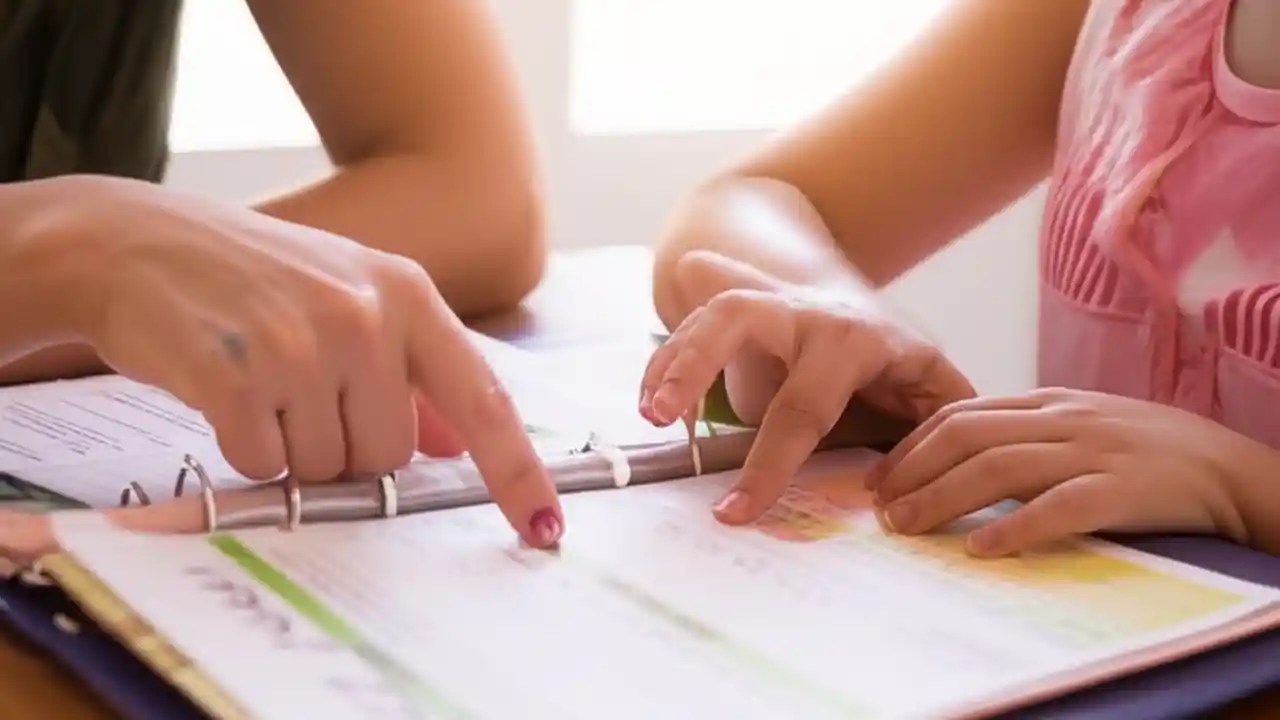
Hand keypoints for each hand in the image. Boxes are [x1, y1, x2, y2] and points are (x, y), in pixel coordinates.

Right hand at [43, 176, 561, 545]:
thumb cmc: (251, 277)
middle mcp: (365, 316)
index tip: (544, 525)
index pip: (482, 399)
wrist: (132, 242)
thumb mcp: (345, 295)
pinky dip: (243, 446)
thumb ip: (407, 369)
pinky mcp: (237, 377)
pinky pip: (264, 465)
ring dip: (292, 446)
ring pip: (326, 466)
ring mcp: (302, 345)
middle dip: (347, 447)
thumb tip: (449, 445)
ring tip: (258, 379)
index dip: (516, 471)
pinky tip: (224, 390)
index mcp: (407, 294)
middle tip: (300, 393)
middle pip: (390, 455)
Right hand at [640, 251, 973, 524]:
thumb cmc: (902, 371)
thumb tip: (924, 486)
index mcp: (855, 343)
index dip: (769, 463)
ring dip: (669, 360)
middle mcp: (805, 314)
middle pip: (737, 318)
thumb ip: (936, 429)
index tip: (735, 511)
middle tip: (662, 415)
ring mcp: (769, 304)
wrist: (873, 309)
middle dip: (695, 362)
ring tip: (649, 414)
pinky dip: (666, 355)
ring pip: (709, 312)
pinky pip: (694, 315)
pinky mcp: (739, 308)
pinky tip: (650, 398)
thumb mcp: (934, 394)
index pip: (803, 407)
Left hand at [867, 388, 1252, 556]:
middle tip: (879, 509)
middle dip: (912, 471)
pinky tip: (983, 549)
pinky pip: (1060, 507)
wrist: (1227, 467)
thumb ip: (1024, 432)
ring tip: (906, 526)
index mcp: (1046, 402)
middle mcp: (1061, 420)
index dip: (911, 446)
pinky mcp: (1122, 490)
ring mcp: (1091, 452)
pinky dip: (1016, 528)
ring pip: (999, 468)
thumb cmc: (1145, 450)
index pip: (959, 414)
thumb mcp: (1078, 424)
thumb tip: (957, 457)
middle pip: (966, 436)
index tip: (879, 478)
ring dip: (942, 498)